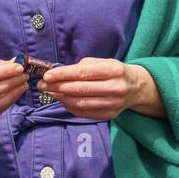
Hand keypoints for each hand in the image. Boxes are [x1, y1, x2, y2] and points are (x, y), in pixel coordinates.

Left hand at [40, 57, 156, 120]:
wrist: (136, 87)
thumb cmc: (113, 71)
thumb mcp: (102, 62)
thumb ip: (81, 66)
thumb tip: (57, 72)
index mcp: (114, 70)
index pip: (83, 73)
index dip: (63, 75)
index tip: (47, 75)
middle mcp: (115, 88)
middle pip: (80, 89)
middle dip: (58, 87)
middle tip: (42, 85)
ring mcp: (113, 104)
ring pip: (81, 103)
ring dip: (61, 98)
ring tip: (49, 92)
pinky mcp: (109, 115)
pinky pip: (84, 113)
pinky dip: (69, 107)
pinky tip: (62, 100)